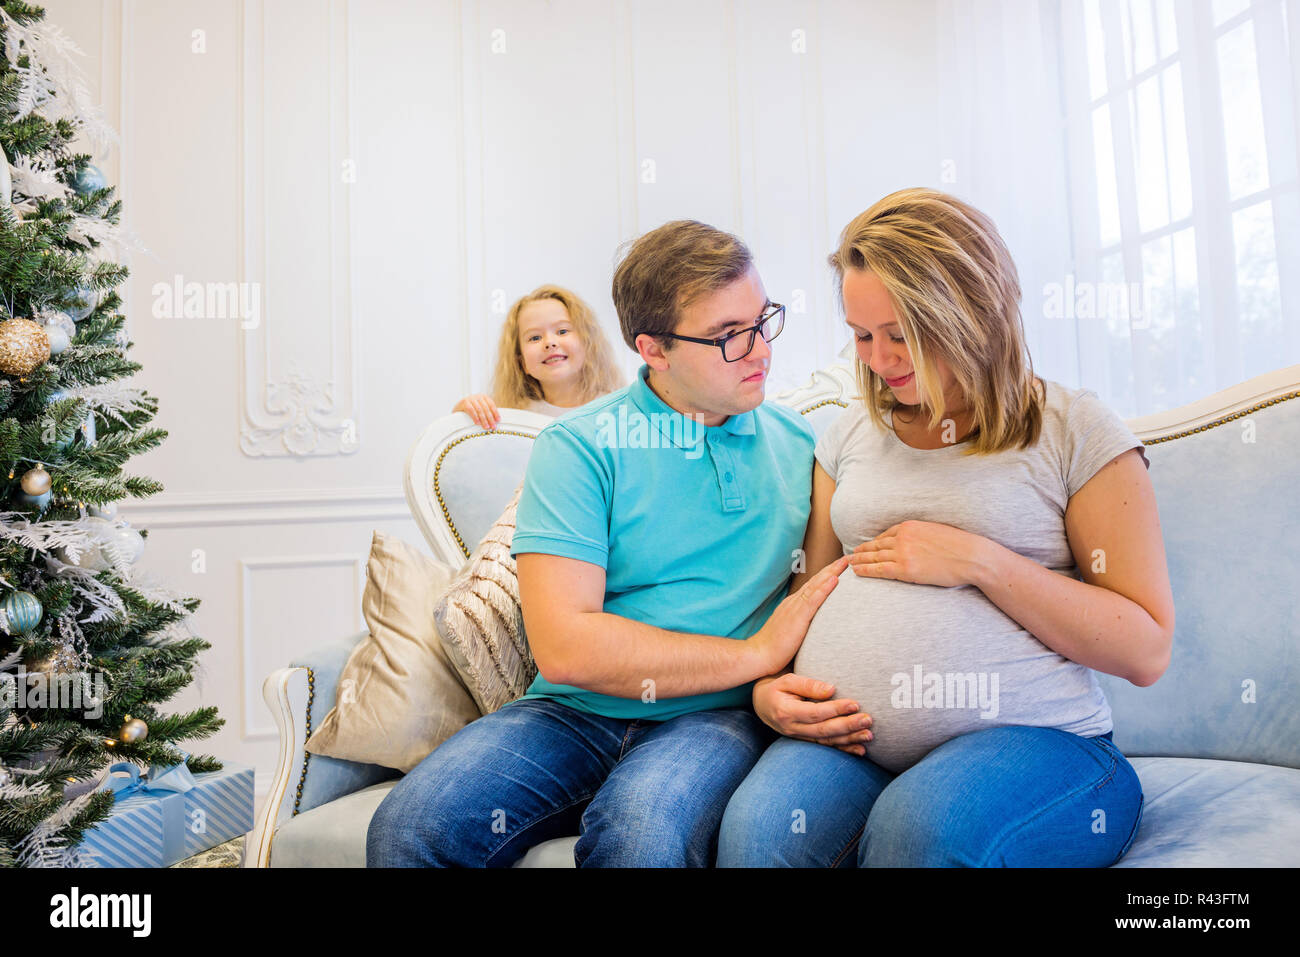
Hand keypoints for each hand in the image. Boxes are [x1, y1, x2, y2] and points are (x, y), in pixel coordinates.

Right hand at [453, 394, 500, 429]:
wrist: (456, 408)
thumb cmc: (470, 410)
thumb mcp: (479, 409)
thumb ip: (486, 412)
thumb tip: (495, 421)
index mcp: (483, 396)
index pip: (491, 404)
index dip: (495, 413)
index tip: (498, 420)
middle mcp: (477, 396)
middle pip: (486, 408)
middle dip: (490, 418)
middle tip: (493, 426)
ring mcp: (470, 398)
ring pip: (479, 410)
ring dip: (484, 419)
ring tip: (486, 427)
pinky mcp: (464, 402)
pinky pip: (471, 410)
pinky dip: (475, 417)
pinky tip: (478, 423)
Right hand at [747, 555, 849, 673]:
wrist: (759, 655)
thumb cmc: (775, 647)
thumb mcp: (791, 631)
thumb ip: (802, 624)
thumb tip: (816, 626)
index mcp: (793, 605)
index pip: (812, 586)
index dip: (826, 575)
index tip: (840, 566)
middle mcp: (794, 602)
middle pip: (816, 581)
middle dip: (832, 568)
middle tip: (847, 557)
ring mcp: (795, 608)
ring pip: (816, 585)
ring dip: (831, 572)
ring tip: (844, 563)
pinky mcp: (797, 617)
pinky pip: (813, 600)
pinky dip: (824, 588)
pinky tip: (834, 580)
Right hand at [753, 672, 872, 755]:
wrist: (761, 704)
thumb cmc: (776, 687)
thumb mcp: (787, 680)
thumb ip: (808, 684)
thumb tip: (832, 689)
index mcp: (787, 712)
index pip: (816, 713)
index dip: (836, 709)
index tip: (855, 703)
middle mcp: (793, 728)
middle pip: (824, 730)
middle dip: (848, 726)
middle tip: (868, 720)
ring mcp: (798, 737)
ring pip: (827, 741)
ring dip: (850, 740)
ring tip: (869, 735)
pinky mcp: (805, 740)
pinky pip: (826, 747)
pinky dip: (844, 749)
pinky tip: (860, 750)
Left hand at [847, 520, 984, 587]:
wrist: (971, 556)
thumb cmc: (959, 546)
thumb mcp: (936, 532)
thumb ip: (921, 535)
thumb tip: (916, 542)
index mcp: (910, 526)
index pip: (886, 534)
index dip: (874, 542)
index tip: (866, 546)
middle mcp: (903, 537)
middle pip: (876, 545)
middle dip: (862, 550)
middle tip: (851, 554)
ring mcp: (903, 553)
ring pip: (874, 556)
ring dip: (859, 560)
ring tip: (849, 563)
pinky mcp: (906, 569)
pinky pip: (879, 569)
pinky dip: (865, 570)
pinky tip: (856, 571)